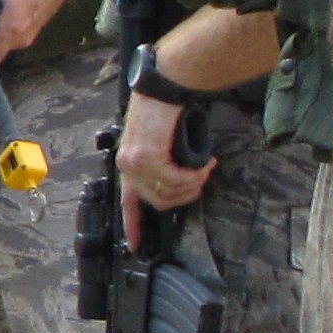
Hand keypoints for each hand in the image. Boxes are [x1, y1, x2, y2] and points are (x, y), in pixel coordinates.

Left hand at [115, 91, 216, 244]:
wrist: (166, 87)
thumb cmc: (165, 110)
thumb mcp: (158, 141)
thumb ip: (160, 163)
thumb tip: (175, 183)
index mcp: (128, 163)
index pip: (127, 202)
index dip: (133, 225)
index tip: (137, 245)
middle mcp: (127, 164)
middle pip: (157, 201)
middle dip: (183, 197)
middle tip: (200, 182)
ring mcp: (136, 161)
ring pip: (168, 192)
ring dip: (192, 184)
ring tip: (204, 170)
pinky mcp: (148, 156)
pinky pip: (175, 179)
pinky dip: (193, 175)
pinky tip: (204, 164)